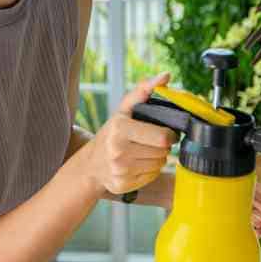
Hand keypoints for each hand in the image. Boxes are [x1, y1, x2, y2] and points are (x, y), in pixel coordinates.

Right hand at [82, 72, 178, 195]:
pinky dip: (150, 170)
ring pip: (159, 165)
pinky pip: (152, 176)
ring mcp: (120, 170)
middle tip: (151, 142)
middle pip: (162, 152)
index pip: (162, 137)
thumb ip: (145, 90)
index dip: (169, 135)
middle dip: (162, 147)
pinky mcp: (123, 185)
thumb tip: (166, 76)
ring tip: (144, 152)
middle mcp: (118, 151)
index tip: (164, 132)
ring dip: (157, 158)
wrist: (91, 163)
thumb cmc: (112, 133)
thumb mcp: (124, 110)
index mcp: (120, 128)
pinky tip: (138, 164)